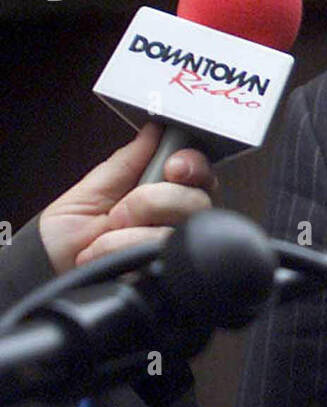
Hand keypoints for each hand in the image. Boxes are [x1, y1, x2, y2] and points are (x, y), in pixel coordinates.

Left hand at [38, 123, 217, 273]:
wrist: (46, 273)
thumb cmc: (63, 236)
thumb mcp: (90, 190)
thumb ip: (127, 161)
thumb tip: (154, 130)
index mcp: (162, 194)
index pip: (200, 173)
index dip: (193, 165)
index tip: (173, 166)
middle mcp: (174, 223)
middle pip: (198, 200)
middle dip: (152, 200)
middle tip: (118, 213)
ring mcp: (172, 252)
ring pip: (178, 230)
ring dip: (129, 232)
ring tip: (102, 240)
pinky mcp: (164, 276)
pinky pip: (161, 258)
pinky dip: (124, 250)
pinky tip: (109, 257)